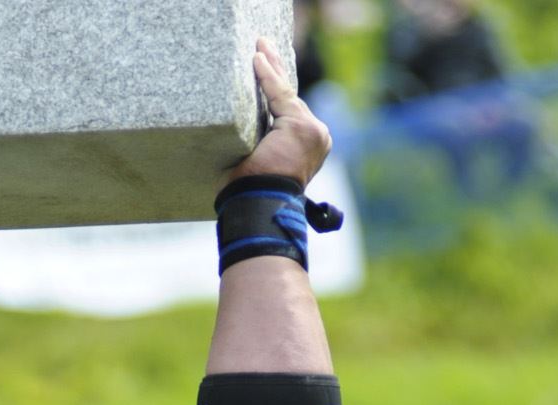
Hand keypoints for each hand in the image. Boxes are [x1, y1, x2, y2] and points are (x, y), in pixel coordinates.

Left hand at [226, 38, 332, 185]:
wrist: (260, 205)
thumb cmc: (251, 192)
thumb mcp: (257, 161)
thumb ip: (261, 140)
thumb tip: (241, 127)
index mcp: (306, 146)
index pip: (288, 109)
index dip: (275, 86)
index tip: (264, 64)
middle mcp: (316, 137)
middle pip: (290, 96)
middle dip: (275, 70)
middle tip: (263, 46)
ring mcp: (312, 132)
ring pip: (286, 94)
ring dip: (271, 67)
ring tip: (260, 46)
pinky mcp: (303, 128)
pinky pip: (280, 96)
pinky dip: (267, 76)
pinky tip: (257, 59)